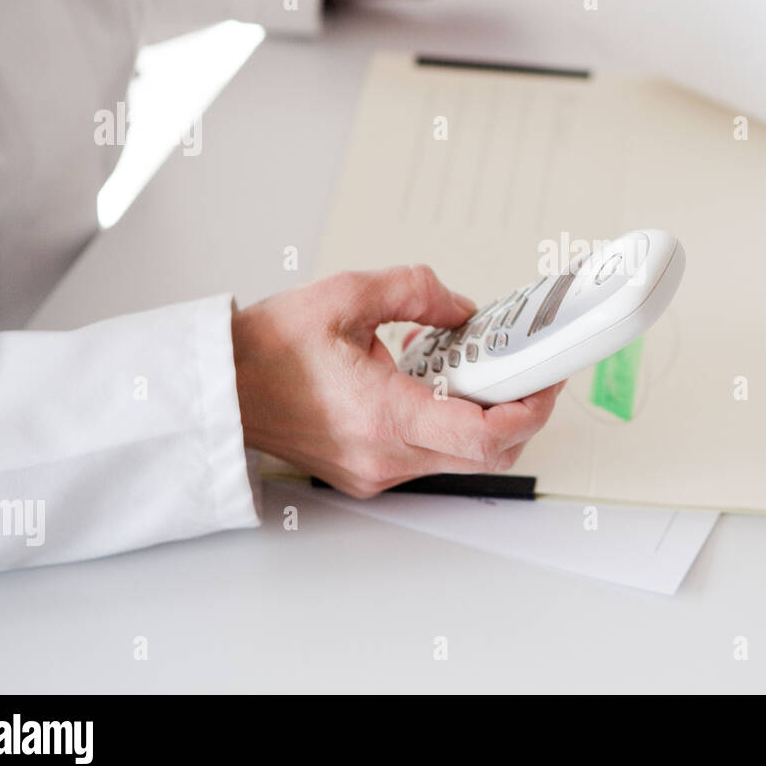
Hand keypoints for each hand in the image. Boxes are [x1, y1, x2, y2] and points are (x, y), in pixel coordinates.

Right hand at [231, 265, 563, 497]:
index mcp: (381, 416)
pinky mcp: (367, 473)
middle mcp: (382, 456)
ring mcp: (375, 471)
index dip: (530, 410)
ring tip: (482, 372)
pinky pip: (431, 458)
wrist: (219, 388)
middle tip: (531, 374)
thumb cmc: (263, 351)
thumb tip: (461, 308)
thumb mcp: (343, 296)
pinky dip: (451, 427)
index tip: (546, 381)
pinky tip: (440, 387)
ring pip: (461, 460)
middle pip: (487, 456)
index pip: (485, 436)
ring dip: (486, 420)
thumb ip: (415, 292)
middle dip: (520, 414)